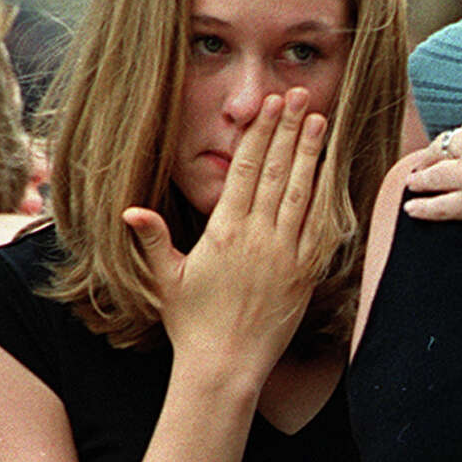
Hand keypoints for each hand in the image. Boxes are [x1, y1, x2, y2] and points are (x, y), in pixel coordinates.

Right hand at [125, 89, 333, 376]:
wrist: (226, 366)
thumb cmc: (191, 323)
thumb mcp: (165, 278)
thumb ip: (151, 239)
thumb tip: (129, 209)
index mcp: (224, 232)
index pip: (245, 170)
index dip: (259, 134)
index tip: (269, 106)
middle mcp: (258, 238)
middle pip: (277, 172)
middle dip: (288, 130)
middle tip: (299, 96)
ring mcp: (286, 255)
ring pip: (303, 193)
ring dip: (311, 154)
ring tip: (318, 120)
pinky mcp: (305, 274)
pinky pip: (320, 227)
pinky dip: (328, 196)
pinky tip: (332, 173)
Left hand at [403, 115, 461, 257]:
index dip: (453, 142)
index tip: (447, 146)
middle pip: (441, 153)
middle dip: (428, 159)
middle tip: (418, 165)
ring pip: (434, 180)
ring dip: (420, 183)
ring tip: (410, 186)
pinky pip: (440, 207)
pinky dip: (424, 209)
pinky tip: (412, 210)